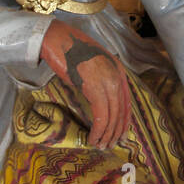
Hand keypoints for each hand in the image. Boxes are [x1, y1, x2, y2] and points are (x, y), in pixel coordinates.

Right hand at [39, 20, 132, 149]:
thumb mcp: (93, 64)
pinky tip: (93, 138)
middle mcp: (116, 75)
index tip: (120, 135)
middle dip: (116, 131)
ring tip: (100, 145)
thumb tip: (100, 100)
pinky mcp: (94, 87)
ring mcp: (107, 80)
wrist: (56, 38)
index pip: (126, 102)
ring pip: (112, 115)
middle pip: (121, 111)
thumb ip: (101, 79)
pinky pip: (100, 114)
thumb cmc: (70, 50)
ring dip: (107, 134)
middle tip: (110, 145)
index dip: (124, 121)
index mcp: (118, 69)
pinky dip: (98, 129)